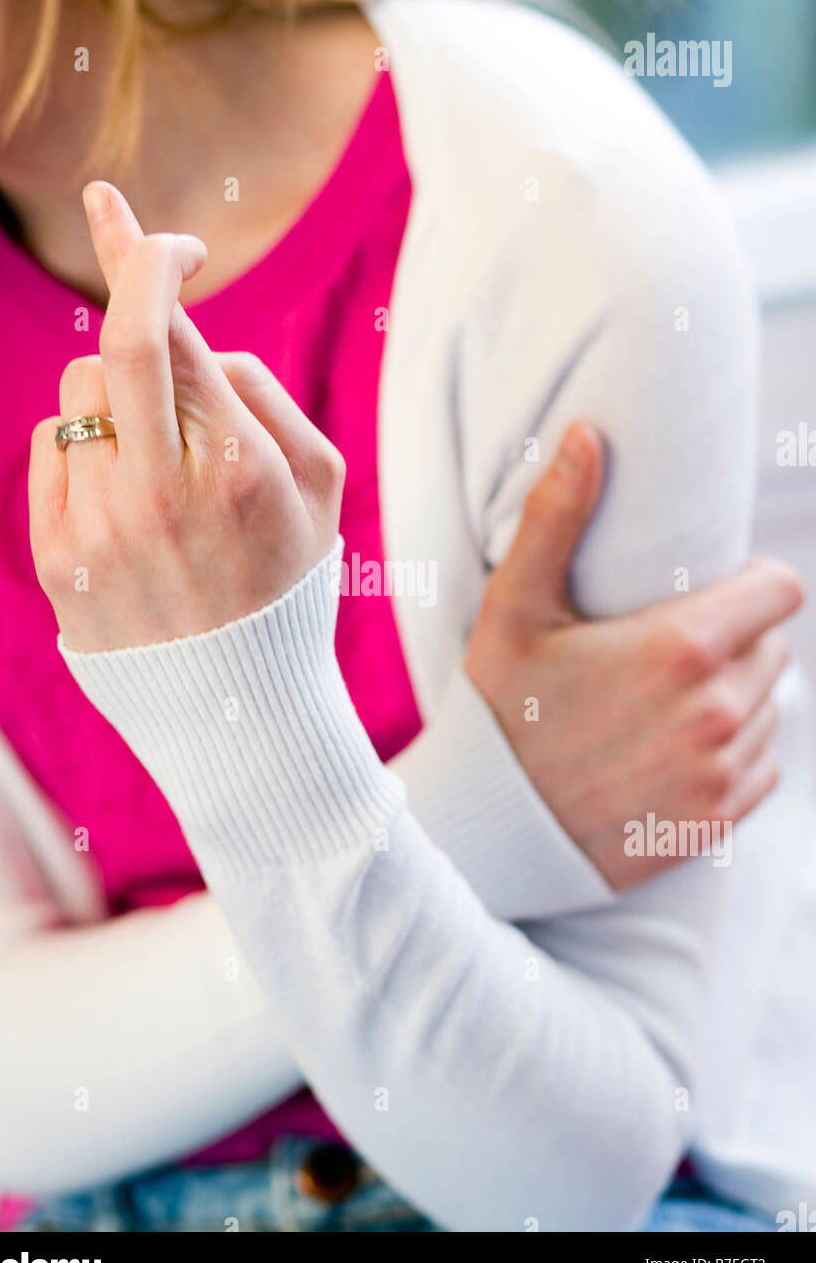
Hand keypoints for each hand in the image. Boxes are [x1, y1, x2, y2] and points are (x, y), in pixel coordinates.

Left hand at [29, 183, 344, 652]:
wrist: (238, 711)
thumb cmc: (289, 586)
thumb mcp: (323, 490)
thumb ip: (267, 398)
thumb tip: (202, 344)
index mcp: (238, 470)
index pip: (170, 330)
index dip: (145, 256)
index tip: (122, 211)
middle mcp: (160, 494)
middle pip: (112, 343)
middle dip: (123, 281)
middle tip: (132, 251)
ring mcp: (100, 529)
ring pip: (77, 396)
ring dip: (116, 392)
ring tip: (157, 452)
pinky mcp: (58, 559)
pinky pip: (54, 452)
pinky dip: (87, 448)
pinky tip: (124, 494)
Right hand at [464, 424, 804, 890]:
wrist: (483, 828)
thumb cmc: (495, 708)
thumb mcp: (514, 607)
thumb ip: (557, 519)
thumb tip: (587, 435)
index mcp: (681, 647)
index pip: (780, 591)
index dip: (750, 583)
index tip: (709, 592)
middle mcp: (715, 713)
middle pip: (773, 651)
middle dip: (734, 643)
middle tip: (668, 652)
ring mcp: (719, 774)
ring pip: (768, 712)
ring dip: (733, 700)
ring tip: (664, 704)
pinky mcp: (714, 824)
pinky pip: (762, 772)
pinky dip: (732, 758)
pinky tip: (673, 753)